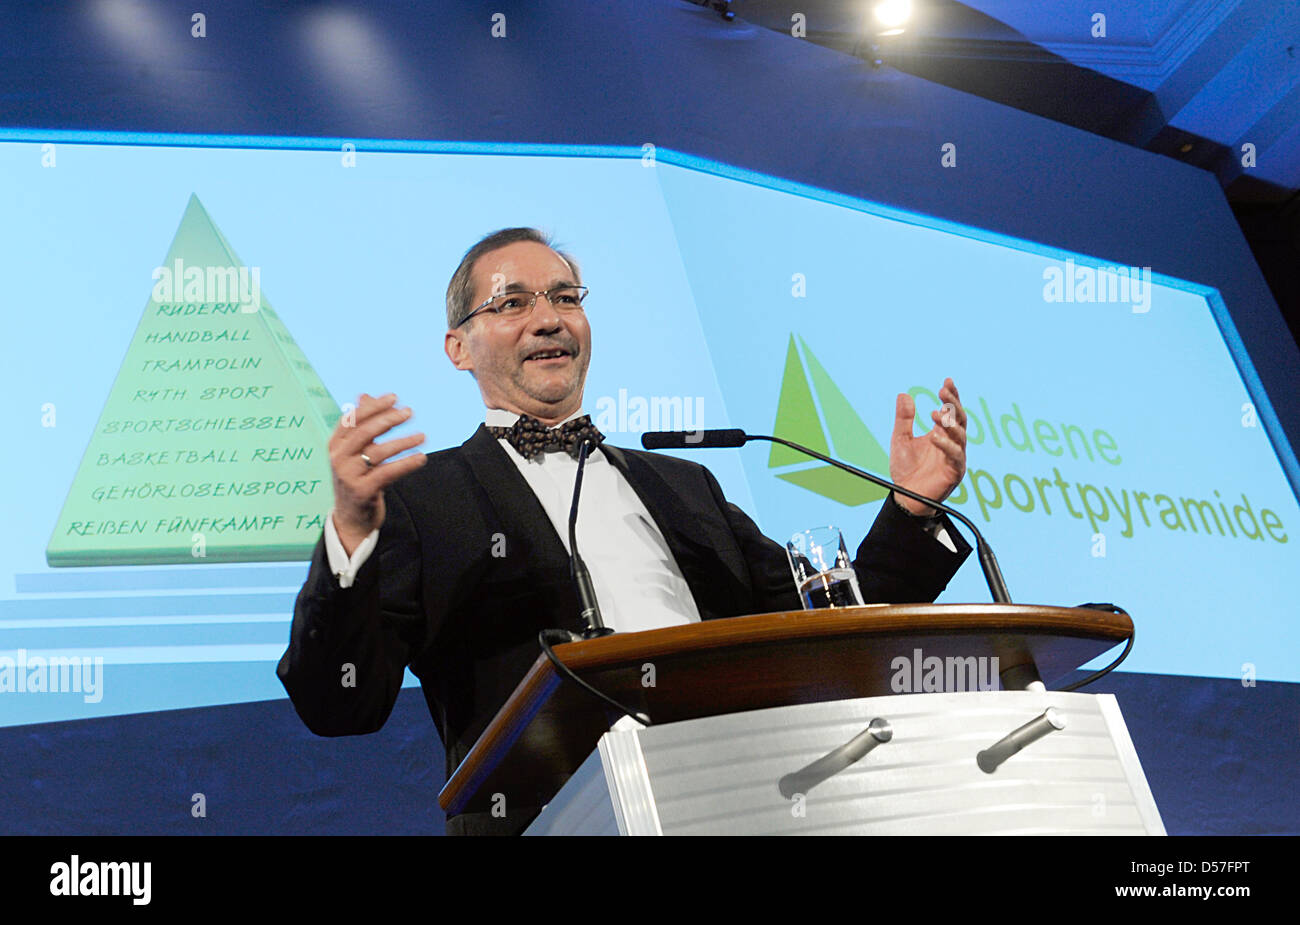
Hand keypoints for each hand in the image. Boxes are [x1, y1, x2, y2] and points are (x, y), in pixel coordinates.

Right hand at [328, 393, 425, 554]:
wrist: (351, 518)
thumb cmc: (357, 479)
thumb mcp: (356, 452)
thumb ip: (362, 426)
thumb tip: (365, 396)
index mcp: (335, 445)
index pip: (352, 419)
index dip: (373, 406)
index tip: (394, 397)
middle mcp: (338, 458)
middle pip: (364, 432)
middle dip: (388, 419)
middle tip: (409, 412)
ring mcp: (348, 475)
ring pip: (378, 452)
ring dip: (403, 442)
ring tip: (422, 437)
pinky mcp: (362, 491)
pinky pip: (387, 473)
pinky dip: (406, 464)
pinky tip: (421, 458)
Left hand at [889, 378, 966, 516]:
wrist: (905, 495)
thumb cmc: (905, 469)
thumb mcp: (901, 439)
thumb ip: (903, 419)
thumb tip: (904, 394)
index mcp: (941, 433)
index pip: (951, 410)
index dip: (951, 396)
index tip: (947, 381)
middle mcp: (952, 443)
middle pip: (959, 419)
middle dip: (953, 403)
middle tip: (943, 391)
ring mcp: (955, 456)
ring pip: (960, 435)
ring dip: (949, 423)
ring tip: (935, 414)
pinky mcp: (955, 471)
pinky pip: (956, 455)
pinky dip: (946, 445)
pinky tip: (934, 437)